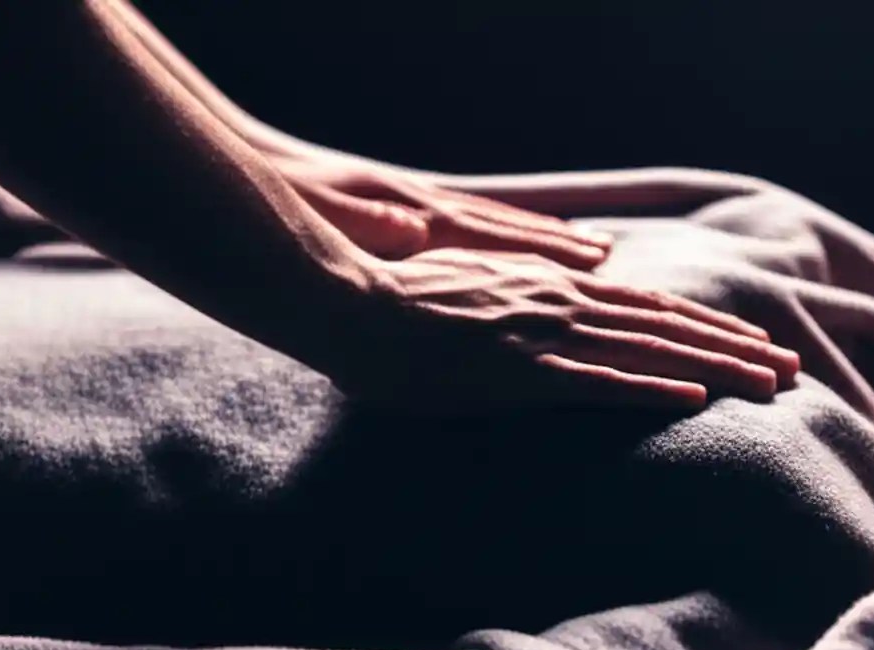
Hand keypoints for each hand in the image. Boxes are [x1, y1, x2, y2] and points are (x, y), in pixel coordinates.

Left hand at [278, 158, 612, 269]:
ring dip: (542, 239)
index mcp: (416, 216)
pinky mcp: (408, 207)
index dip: (547, 251)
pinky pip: (474, 226)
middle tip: (609, 257)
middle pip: (509, 228)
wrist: (265, 167)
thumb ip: (368, 220)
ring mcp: (422, 206)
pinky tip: (525, 243)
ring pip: (497, 225)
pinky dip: (509, 234)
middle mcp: (430, 208)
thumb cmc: (293, 199)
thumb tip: (411, 227)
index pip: (495, 235)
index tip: (595, 259)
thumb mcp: (325, 215)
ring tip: (587, 249)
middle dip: (560, 244)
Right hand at [359, 248, 799, 412]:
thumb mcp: (476, 284)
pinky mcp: (520, 372)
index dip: (707, 325)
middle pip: (669, 325)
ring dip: (717, 367)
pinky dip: (652, 391)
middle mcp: (563, 301)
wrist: (352, 305)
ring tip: (771, 385)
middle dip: (736, 346)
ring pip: (651, 351)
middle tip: (792, 368)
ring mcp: (545, 335)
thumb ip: (529, 290)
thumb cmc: (403, 302)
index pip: (650, 305)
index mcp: (554, 285)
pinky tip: (696, 402)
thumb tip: (565, 295)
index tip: (752, 341)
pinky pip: (599, 384)